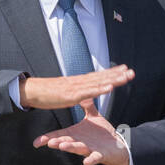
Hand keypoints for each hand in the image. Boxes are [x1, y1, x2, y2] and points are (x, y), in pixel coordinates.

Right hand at [19, 65, 133, 109]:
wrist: (32, 91)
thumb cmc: (48, 93)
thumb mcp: (66, 93)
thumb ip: (77, 92)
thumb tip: (85, 94)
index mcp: (78, 82)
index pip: (98, 76)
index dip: (112, 72)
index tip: (124, 69)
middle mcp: (79, 82)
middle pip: (101, 77)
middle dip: (117, 74)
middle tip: (132, 72)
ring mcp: (76, 87)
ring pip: (98, 83)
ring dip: (112, 80)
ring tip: (126, 77)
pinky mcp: (70, 95)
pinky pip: (88, 93)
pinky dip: (99, 90)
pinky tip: (109, 88)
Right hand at [33, 99, 129, 164]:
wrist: (118, 146)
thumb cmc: (103, 134)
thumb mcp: (94, 117)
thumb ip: (87, 106)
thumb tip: (82, 93)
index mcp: (76, 134)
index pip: (59, 135)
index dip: (47, 138)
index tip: (36, 142)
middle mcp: (80, 142)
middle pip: (66, 142)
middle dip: (57, 141)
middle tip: (48, 141)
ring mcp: (90, 149)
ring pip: (78, 148)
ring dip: (70, 147)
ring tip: (62, 146)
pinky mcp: (100, 154)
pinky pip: (95, 157)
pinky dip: (90, 159)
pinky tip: (86, 162)